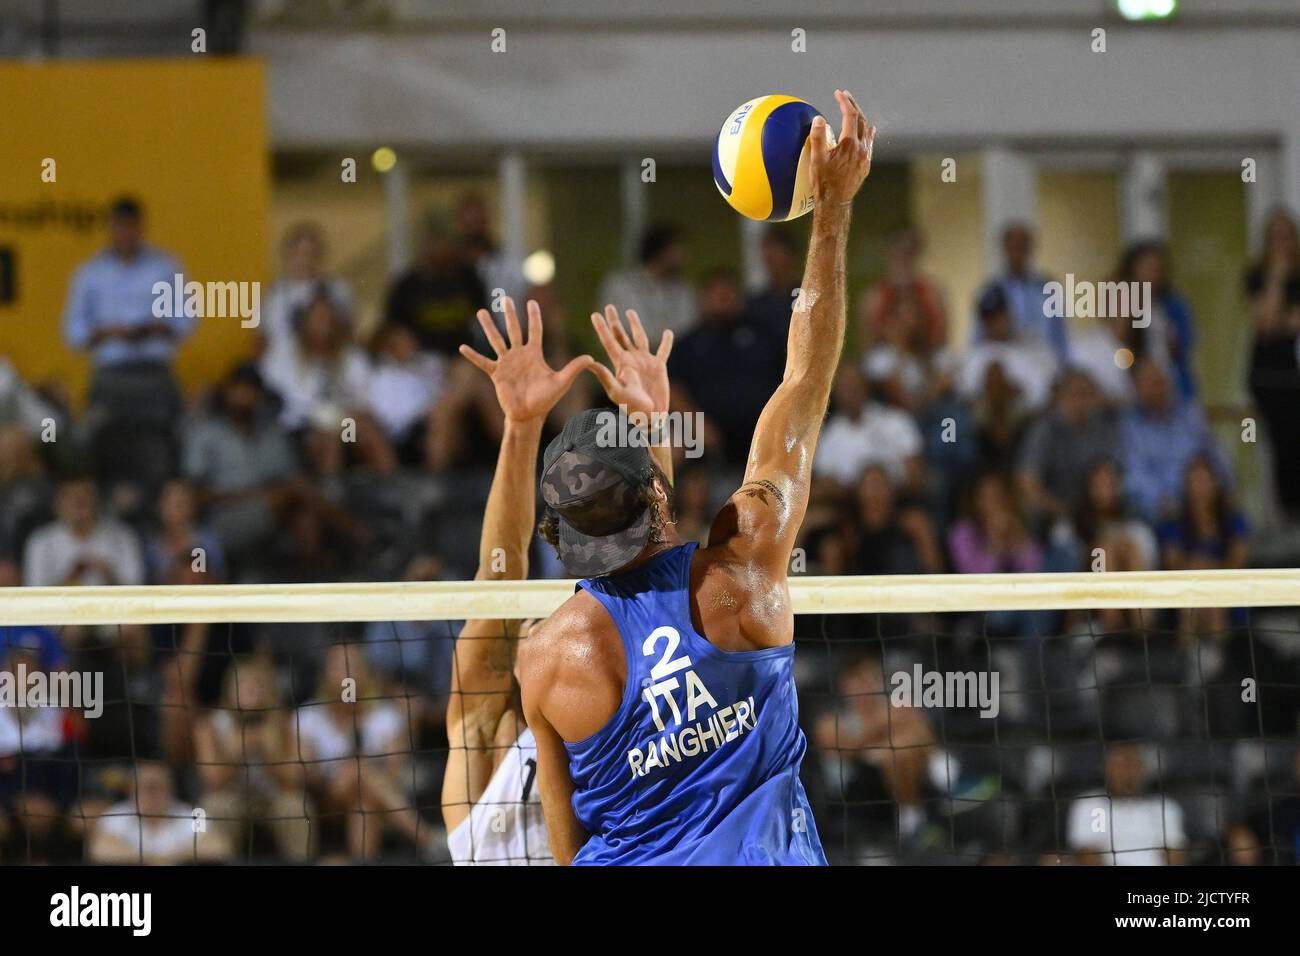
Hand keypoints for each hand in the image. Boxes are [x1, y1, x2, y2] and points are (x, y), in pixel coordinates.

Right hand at [459, 298, 591, 422]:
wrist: (530, 415)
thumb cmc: (546, 399)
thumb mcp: (562, 382)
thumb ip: (574, 368)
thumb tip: (591, 357)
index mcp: (534, 354)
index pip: (534, 330)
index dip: (534, 316)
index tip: (532, 301)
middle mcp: (519, 355)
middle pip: (513, 330)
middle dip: (510, 314)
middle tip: (505, 298)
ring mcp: (506, 363)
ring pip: (496, 341)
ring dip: (489, 327)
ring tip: (481, 312)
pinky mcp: (497, 374)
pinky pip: (483, 362)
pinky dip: (473, 356)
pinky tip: (462, 347)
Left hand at [586, 305, 672, 420]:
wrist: (650, 416)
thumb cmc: (631, 407)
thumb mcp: (616, 392)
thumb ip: (604, 377)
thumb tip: (589, 363)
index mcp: (620, 364)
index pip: (609, 342)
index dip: (602, 328)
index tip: (595, 315)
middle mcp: (631, 360)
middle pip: (621, 336)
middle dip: (614, 322)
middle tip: (608, 306)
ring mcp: (645, 362)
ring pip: (639, 338)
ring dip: (635, 325)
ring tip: (629, 311)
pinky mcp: (659, 367)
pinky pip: (663, 351)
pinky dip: (666, 342)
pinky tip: (668, 332)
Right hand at [809, 89, 874, 207]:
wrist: (835, 202)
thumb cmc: (823, 182)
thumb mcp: (816, 159)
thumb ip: (818, 137)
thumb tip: (819, 118)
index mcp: (849, 144)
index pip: (850, 115)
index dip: (844, 102)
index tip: (838, 93)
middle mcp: (861, 148)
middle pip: (861, 119)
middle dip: (853, 105)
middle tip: (845, 96)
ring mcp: (865, 157)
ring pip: (867, 131)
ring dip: (860, 118)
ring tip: (855, 109)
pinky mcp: (866, 164)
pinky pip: (870, 143)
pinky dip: (867, 133)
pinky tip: (869, 131)